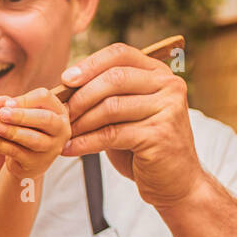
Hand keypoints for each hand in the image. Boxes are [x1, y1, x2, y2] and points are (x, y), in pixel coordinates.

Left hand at [0, 87, 70, 180]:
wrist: (28, 161)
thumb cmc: (26, 130)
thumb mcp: (21, 115)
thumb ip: (11, 105)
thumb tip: (0, 103)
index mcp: (58, 111)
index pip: (45, 98)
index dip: (24, 99)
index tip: (6, 104)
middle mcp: (60, 129)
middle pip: (45, 119)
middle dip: (21, 115)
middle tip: (1, 114)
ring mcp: (51, 148)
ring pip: (33, 139)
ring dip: (12, 132)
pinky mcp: (37, 163)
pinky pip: (18, 153)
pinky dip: (1, 146)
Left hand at [60, 43, 206, 210]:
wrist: (175, 182)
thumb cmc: (144, 146)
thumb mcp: (128, 114)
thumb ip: (109, 95)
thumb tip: (66, 84)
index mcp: (160, 73)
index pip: (120, 54)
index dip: (90, 64)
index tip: (66, 79)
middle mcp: (169, 86)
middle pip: (114, 78)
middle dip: (81, 96)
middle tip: (61, 113)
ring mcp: (167, 109)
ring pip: (110, 107)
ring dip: (81, 122)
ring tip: (64, 134)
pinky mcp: (159, 135)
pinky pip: (111, 134)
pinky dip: (85, 142)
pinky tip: (70, 149)